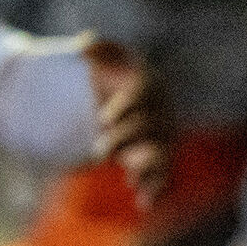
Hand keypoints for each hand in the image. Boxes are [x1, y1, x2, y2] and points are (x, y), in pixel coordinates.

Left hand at [84, 39, 171, 208]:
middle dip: (123, 139)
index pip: (142, 94)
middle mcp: (160, 110)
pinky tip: (143, 204)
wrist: (115, 101)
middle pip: (148, 126)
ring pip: (161, 153)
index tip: (102, 117)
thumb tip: (84, 42)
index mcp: (148, 84)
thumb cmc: (109, 76)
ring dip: (147, 168)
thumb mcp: (100, 59)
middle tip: (97, 151)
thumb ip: (95, 49)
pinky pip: (161, 174)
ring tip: (133, 183)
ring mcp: (162, 135)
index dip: (125, 106)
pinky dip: (154, 188)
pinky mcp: (156, 157)